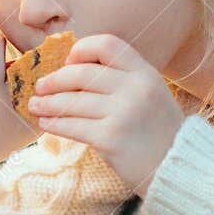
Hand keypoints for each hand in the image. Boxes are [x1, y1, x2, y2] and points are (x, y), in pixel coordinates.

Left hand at [26, 34, 185, 194]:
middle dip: (56, 79)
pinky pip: (72, 126)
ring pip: (72, 101)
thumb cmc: (158, 133)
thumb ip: (122, 80)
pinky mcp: (111, 138)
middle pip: (82, 73)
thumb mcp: (150, 95)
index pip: (107, 45)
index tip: (68, 61)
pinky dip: (54, 124)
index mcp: (146, 73)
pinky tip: (46, 123)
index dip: (82, 49)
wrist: (178, 169)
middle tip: (41, 86)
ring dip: (48, 103)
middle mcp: (136, 89)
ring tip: (36, 105)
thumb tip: (73, 70)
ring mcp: (124, 113)